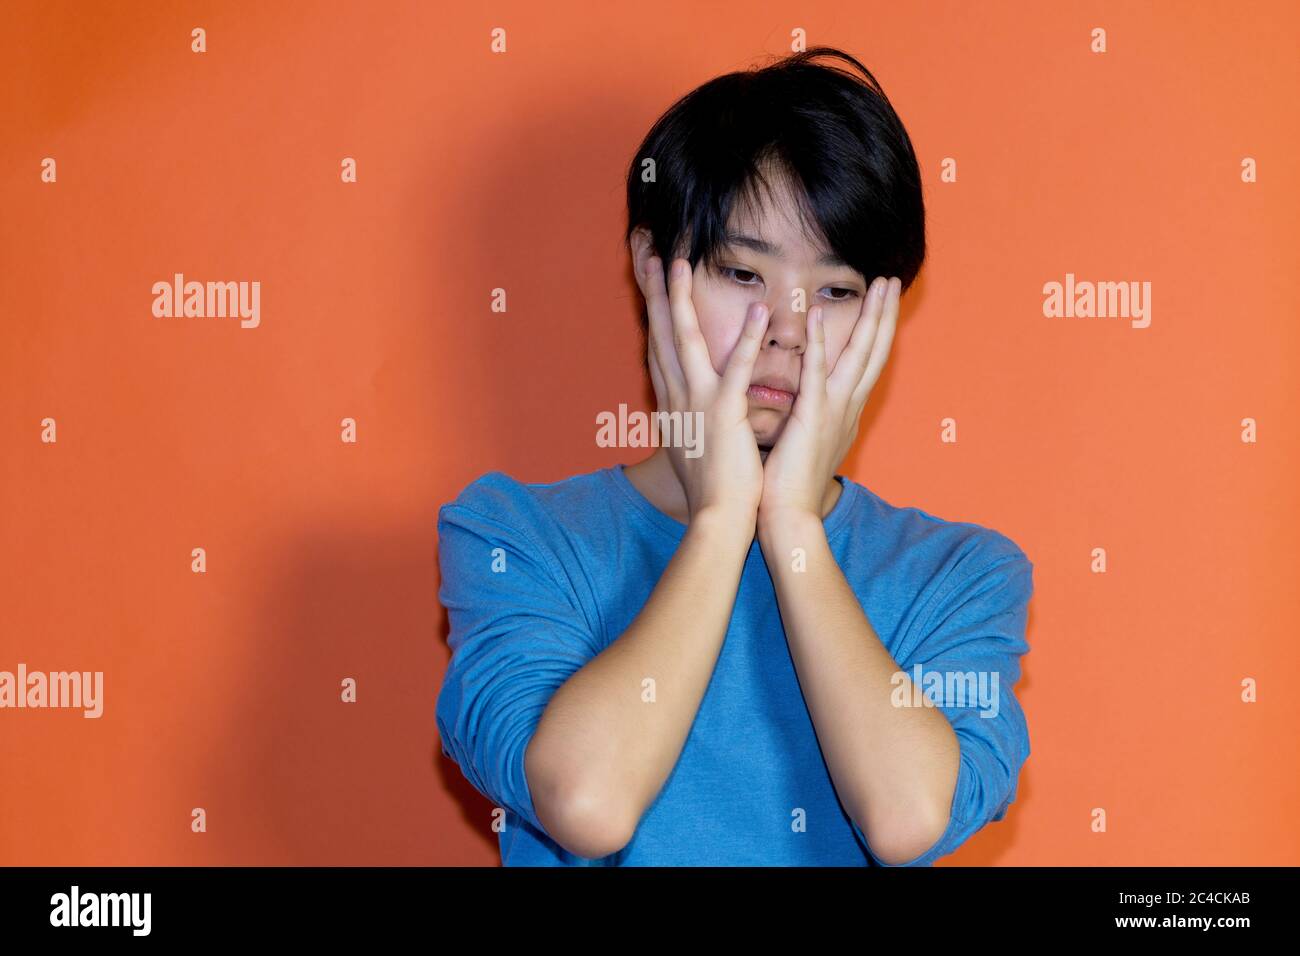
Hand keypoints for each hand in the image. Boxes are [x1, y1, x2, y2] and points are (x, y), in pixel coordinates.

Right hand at [635, 255, 770, 529]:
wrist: (716, 518)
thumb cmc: (711, 488)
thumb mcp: (692, 445)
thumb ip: (690, 418)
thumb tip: (686, 406)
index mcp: (673, 403)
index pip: (658, 346)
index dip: (653, 311)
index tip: (649, 279)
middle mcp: (678, 397)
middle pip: (660, 334)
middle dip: (654, 292)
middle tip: (648, 254)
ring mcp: (698, 403)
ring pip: (685, 341)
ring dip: (682, 300)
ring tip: (681, 264)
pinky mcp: (724, 414)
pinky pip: (735, 370)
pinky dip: (744, 339)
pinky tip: (755, 310)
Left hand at [758, 275, 899, 527]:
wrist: (788, 518)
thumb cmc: (790, 484)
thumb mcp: (809, 441)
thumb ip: (815, 417)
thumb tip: (812, 407)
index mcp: (845, 413)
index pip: (867, 363)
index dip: (878, 331)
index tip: (883, 301)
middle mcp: (848, 408)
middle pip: (874, 352)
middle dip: (885, 315)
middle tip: (893, 280)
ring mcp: (834, 412)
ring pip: (859, 356)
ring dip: (870, 318)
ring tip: (879, 285)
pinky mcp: (812, 418)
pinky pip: (816, 373)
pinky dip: (820, 343)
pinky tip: (816, 313)